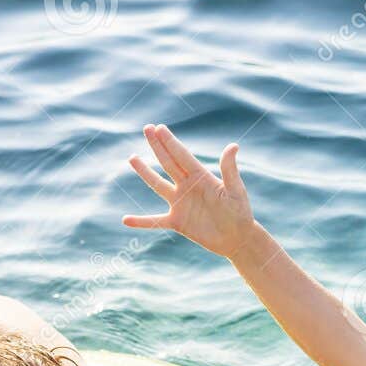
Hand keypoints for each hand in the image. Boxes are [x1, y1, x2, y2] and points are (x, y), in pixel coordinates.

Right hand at [122, 124, 257, 257]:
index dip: (170, 142)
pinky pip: (155, 221)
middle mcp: (187, 186)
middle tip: (147, 128)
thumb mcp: (235, 190)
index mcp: (201, 176)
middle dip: (158, 146)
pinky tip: (126, 220)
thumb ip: (229, 170)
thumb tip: (233, 145)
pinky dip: (141, 222)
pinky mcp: (177, 222)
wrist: (237, 238)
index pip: (182, 156)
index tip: (159, 128)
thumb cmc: (240, 212)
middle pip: (168, 163)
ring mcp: (180, 203)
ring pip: (158, 185)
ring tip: (132, 158)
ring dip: (145, 172)